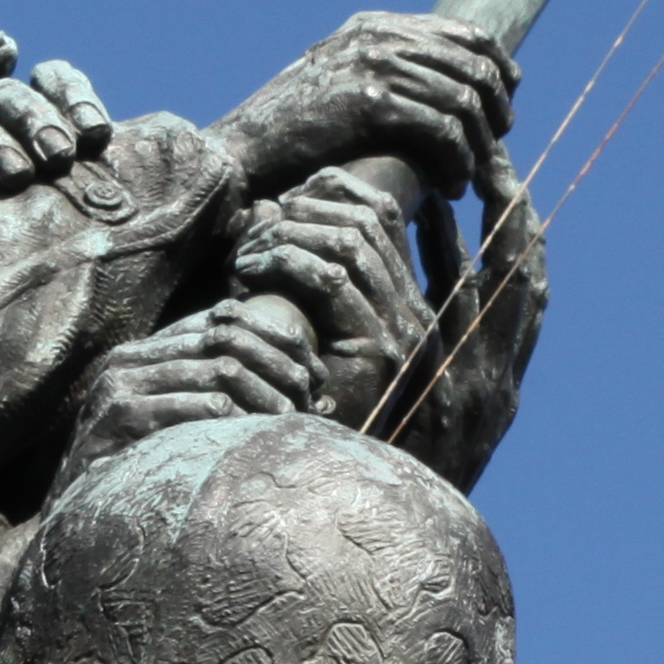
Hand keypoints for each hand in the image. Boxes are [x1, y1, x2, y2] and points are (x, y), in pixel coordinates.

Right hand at [0, 34, 118, 217]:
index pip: (53, 77)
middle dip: (36, 121)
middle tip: (60, 156)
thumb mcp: (62, 179)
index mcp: (28, 105)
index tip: (98, 134)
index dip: (75, 97)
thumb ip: (76, 140)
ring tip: (18, 174)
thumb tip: (88, 111)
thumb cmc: (26, 209)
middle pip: (8, 95)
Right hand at [61, 307, 322, 468]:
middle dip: (277, 368)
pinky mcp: (116, 418)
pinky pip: (189, 407)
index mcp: (146, 348)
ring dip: (263, 397)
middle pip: (226, 339)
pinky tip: (250, 438)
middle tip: (308, 400)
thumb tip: (313, 389)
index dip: (277, 339)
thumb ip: (224, 394)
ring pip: (216, 370)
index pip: (224, 318)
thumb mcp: (179, 420)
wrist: (73, 512)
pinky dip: (228, 420)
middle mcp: (130, 357)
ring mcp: (119, 385)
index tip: (315, 374)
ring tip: (290, 422)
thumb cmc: (136, 469)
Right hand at [208, 11, 514, 201]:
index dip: (499, 73)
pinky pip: (442, 131)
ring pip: (463, 103)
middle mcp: (379, 37)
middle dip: (495, 116)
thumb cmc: (291, 133)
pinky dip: (456, 163)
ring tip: (467, 180)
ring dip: (476, 148)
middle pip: (475, 68)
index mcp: (376, 27)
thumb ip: (388, 74)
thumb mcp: (341, 84)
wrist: (239, 155)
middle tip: (493, 154)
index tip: (504, 113)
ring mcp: (373, 66)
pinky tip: (448, 186)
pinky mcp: (369, 103)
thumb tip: (454, 90)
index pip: (469, 36)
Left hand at [231, 170, 429, 384]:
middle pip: (368, 220)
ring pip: (349, 242)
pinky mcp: (378, 351)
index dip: (338, 189)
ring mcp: (403, 332)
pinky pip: (330, 279)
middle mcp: (415, 314)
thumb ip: (294, 266)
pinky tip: (248, 276)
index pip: (386, 216)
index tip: (289, 194)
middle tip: (261, 226)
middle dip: (306, 209)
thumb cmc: (297, 403)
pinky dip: (283, 263)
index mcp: (405, 306)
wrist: (318, 474)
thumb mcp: (298, 324)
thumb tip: (269, 204)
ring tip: (249, 253)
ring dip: (289, 234)